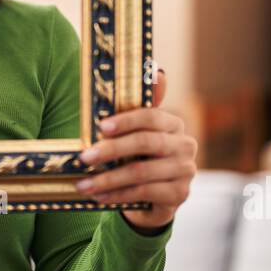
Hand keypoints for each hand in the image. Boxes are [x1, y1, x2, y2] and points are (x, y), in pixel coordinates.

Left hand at [74, 69, 196, 231]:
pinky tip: (100, 197)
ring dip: (108, 179)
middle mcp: (185, 145)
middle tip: (84, 157)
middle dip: (111, 150)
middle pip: (146, 143)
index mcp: (173, 124)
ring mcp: (186, 170)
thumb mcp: (134, 135)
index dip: (126, 120)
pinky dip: (119, 195)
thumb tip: (154, 72)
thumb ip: (137, 109)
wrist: (153, 199)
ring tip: (84, 184)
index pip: (151, 116)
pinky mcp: (180, 194)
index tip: (100, 127)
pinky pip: (145, 193)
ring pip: (142, 172)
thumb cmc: (139, 158)